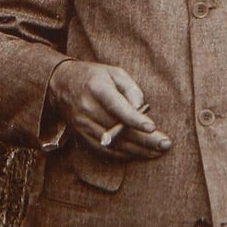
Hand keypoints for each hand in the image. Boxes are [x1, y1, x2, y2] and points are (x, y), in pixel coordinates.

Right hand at [48, 60, 171, 160]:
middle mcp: (88, 109)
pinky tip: (140, 153)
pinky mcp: (82, 137)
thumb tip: (142, 109)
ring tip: (158, 151)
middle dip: (144, 139)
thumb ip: (131, 88)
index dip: (134, 119)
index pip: (116, 107)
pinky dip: (124, 154)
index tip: (152, 127)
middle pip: (118, 129)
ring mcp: (83, 126)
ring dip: (138, 150)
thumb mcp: (114, 73)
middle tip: (165, 143)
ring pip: (114, 144)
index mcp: (97, 89)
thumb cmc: (94, 77)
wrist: (62, 85)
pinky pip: (106, 151)